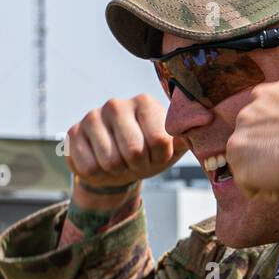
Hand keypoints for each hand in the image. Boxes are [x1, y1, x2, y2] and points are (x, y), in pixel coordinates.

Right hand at [64, 95, 187, 208]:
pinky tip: (101, 165)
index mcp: (143, 102)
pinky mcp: (73, 134)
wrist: (116, 164)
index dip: (160, 158)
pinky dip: (99, 175)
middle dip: (138, 166)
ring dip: (118, 172)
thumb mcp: (172, 146)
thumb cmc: (148, 153)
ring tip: (120, 163)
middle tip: (136, 162)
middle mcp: (115, 104)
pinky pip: (88, 167)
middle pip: (133, 152)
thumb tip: (206, 119)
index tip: (156, 155)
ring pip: (109, 162)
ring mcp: (91, 117)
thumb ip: (188, 135)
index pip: (159, 140)